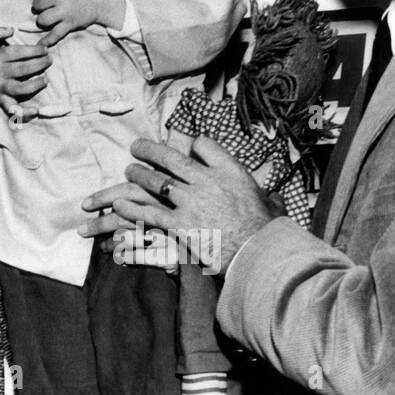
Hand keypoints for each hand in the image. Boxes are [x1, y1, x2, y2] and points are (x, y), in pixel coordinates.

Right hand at [0, 25, 51, 121]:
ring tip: (45, 79)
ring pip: (22, 88)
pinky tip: (36, 111)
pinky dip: (24, 112)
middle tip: (49, 60)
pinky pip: (13, 108)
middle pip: (24, 69)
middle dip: (40, 64)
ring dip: (36, 84)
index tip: (45, 49)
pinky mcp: (0, 100)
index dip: (34, 51)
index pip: (19, 53)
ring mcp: (0, 88)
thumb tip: (12, 29)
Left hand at [31, 0, 124, 46]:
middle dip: (38, 6)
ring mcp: (65, 11)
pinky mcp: (70, 24)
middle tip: (45, 6)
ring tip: (47, 18)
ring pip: (42, 19)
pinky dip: (47, 41)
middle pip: (37, 4)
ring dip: (42, 20)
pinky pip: (55, 34)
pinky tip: (41, 44)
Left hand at [79, 136, 275, 274]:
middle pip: (172, 159)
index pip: (204, 145)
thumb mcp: (269, 201)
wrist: (257, 253)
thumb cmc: (266, 230)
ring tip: (128, 170)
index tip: (183, 142)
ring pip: (157, 182)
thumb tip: (274, 191)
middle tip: (137, 147)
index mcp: (229, 171)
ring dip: (139, 174)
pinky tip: (120, 204)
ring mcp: (191, 202)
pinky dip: (133, 208)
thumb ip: (266, 191)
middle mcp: (207, 181)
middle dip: (151, 150)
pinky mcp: (179, 225)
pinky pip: (150, 213)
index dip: (191, 142)